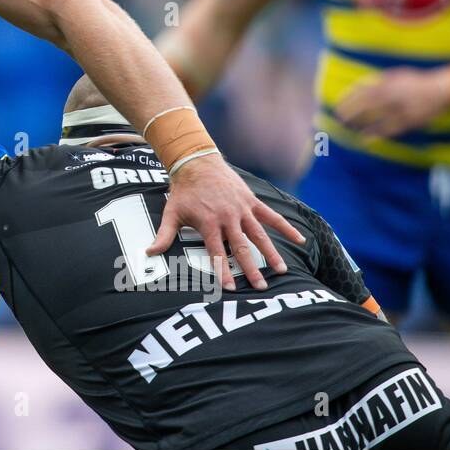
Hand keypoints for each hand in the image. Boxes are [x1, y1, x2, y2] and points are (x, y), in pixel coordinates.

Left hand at [146, 156, 304, 290]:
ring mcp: (242, 209)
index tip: (230, 288)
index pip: (217, 253)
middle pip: (242, 247)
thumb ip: (163, 235)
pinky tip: (300, 240)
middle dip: (251, 269)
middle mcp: (228, 218)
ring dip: (271, 253)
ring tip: (281, 270)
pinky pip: (272, 216)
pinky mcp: (252, 201)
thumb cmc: (183, 191)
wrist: (196, 161)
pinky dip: (286, 227)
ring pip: (260, 235)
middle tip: (261, 287)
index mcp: (209, 223)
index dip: (223, 270)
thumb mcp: (171, 213)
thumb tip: (149, 253)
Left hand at [334, 67, 448, 138]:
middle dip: (351, 110)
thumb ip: (377, 81)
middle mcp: (394, 94)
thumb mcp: (395, 76)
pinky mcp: (410, 120)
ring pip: (377, 116)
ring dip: (361, 122)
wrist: (441, 89)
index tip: (337, 105)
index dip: (348, 98)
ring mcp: (402, 107)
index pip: (362, 90)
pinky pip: (391, 129)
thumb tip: (357, 87)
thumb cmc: (414, 82)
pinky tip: (365, 139)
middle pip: (367, 103)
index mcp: (388, 83)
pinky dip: (377, 133)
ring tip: (349, 128)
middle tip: (339, 118)